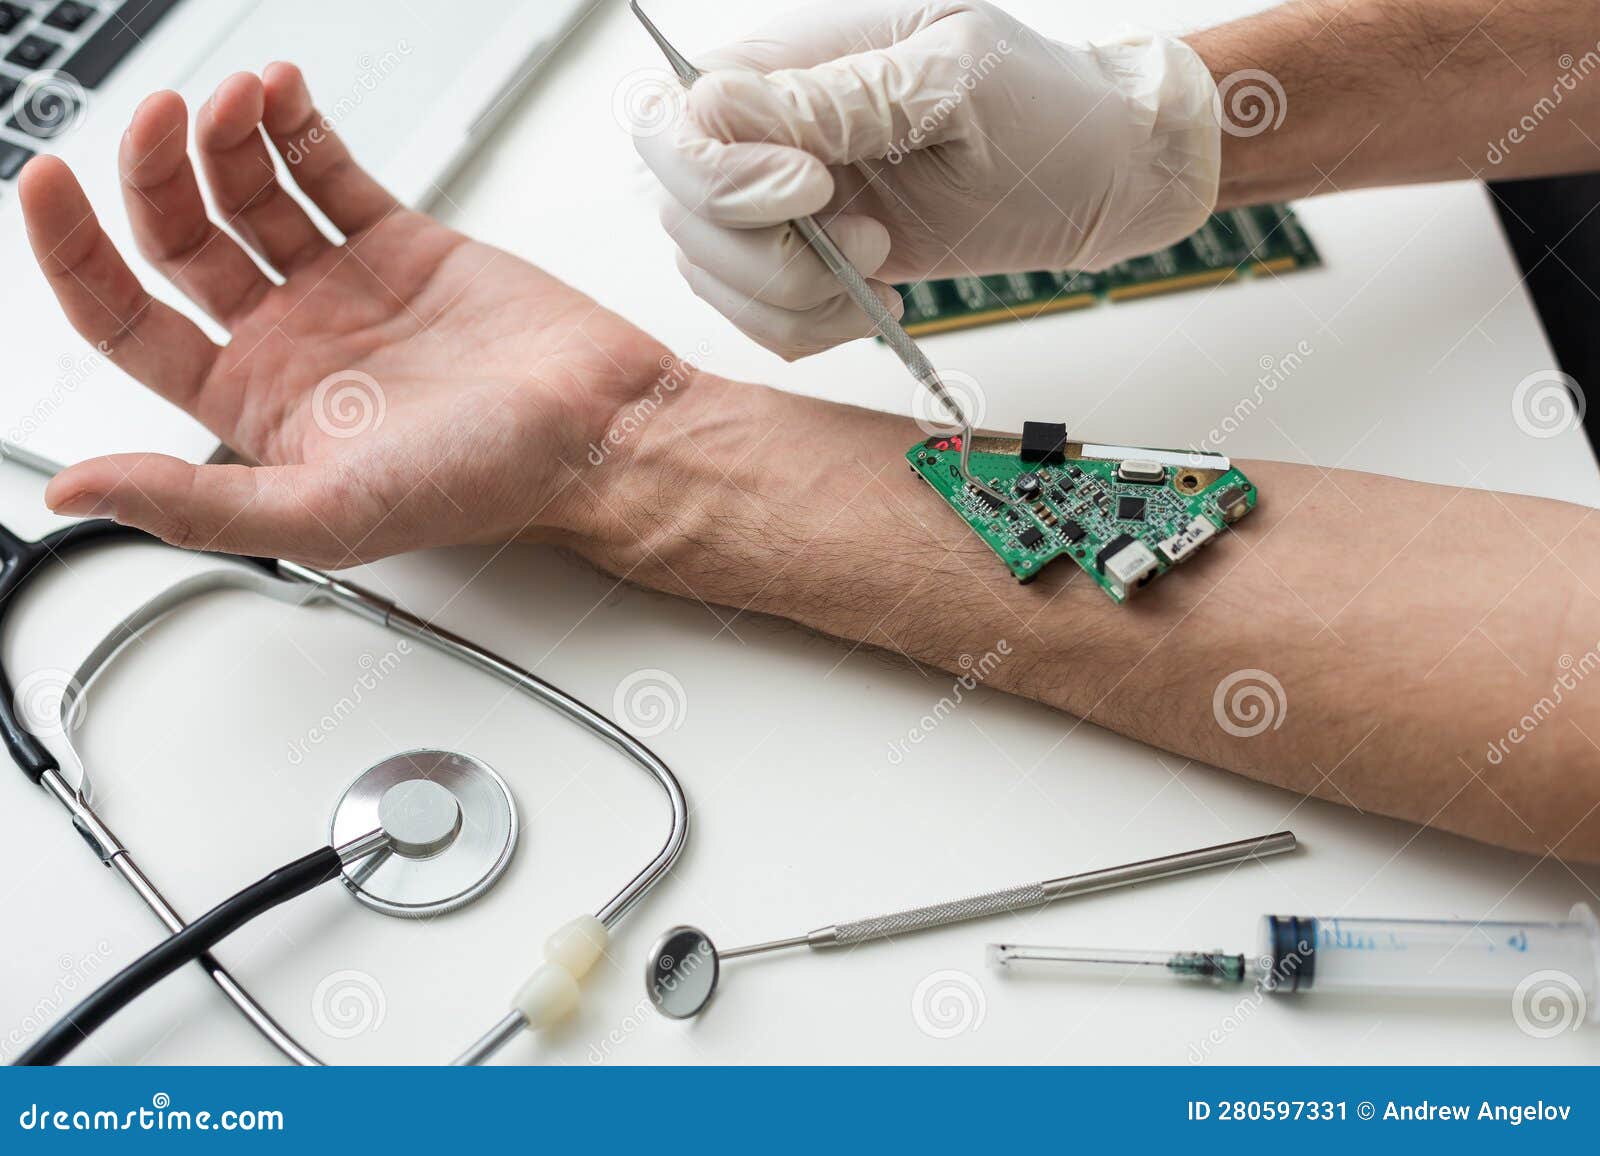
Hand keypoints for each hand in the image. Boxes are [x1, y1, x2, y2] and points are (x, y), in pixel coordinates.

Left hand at [23, 65, 669, 565]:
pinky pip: (329, 171)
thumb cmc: (486, 484)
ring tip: (236, 101)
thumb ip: (199, 505)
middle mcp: (289, 343)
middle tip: (157, 119)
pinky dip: (297, 126)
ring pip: (249, 193)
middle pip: (179, 241)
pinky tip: (282, 95)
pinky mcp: (403, 245)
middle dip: (152, 172)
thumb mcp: (326, 514)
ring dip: (224, 138)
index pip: (127, 320)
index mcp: (255, 408)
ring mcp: (344, 288)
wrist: (602, 429)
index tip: (46, 183)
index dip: (74, 253)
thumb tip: (74, 489)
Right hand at [634, 0, 1219, 358]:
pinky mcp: (808, 260)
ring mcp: (783, 202)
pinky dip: (806, 329)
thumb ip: (836, 99)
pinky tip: (872, 297)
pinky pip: (754, 315)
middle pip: (680, 207)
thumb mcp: (954, 83)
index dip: (723, 174)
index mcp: (796, 59)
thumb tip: (723, 112)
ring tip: (881, 272)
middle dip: (765, 254)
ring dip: (791, 302)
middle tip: (870, 244)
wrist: (1103, 177)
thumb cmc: (1049, 113)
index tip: (815, 191)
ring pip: (707, 271)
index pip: (682, 117)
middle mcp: (773, 131)